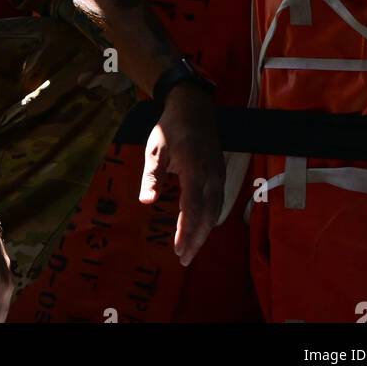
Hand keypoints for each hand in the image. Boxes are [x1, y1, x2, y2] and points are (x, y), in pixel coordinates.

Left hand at [139, 84, 225, 266]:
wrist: (194, 106)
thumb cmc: (170, 127)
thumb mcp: (155, 148)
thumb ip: (152, 176)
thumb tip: (146, 202)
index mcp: (193, 168)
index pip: (192, 208)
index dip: (186, 232)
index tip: (178, 250)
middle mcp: (210, 174)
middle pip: (207, 215)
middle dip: (196, 239)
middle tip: (184, 259)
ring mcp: (218, 174)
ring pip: (215, 210)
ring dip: (204, 231)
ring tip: (191, 248)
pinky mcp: (220, 173)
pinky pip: (218, 201)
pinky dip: (210, 218)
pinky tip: (201, 227)